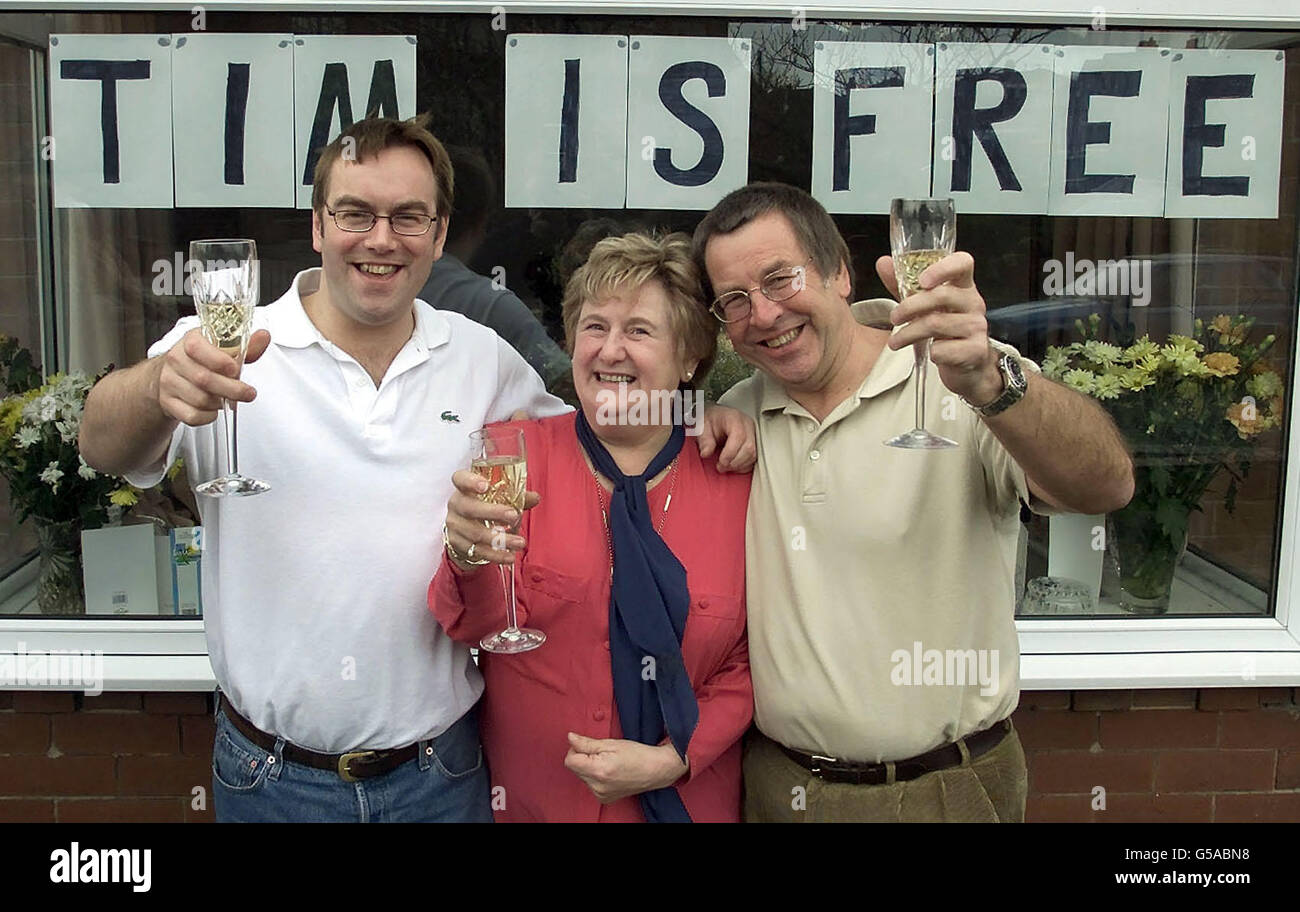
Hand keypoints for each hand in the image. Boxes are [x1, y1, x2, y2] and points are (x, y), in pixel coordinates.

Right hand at [156, 328, 271, 426]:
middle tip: (249, 393)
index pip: (197, 347)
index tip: (235, 369)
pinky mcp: (168, 402)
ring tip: (227, 398)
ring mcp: (169, 382)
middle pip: (203, 379)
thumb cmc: (204, 359)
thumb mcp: (224, 348)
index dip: (219, 360)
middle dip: (232, 389)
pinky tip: (214, 409)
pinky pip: (192, 416)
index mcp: (189, 341)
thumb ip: (246, 346)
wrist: (174, 374)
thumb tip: (264, 336)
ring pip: (200, 400)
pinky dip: (208, 416)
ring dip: (220, 402)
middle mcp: (176, 360)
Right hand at [444, 469, 539, 570]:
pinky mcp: (458, 544)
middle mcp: (456, 505)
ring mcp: (454, 525)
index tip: (486, 486)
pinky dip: (495, 555)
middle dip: (493, 512)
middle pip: (469, 508)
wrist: (465, 532)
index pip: (461, 479)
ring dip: (500, 539)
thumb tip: (535, 497)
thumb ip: (516, 496)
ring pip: (475, 533)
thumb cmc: (483, 507)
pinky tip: (510, 556)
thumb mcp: (497, 498)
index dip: (471, 481)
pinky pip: (477, 551)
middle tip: (514, 516)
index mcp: (464, 488)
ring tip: (520, 542)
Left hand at [563, 732, 687, 803]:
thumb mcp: (611, 743)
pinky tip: (610, 771)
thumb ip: (586, 743)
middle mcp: (598, 786)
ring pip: (582, 776)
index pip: (570, 760)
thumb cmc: (638, 754)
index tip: (588, 745)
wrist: (656, 770)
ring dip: (590, 767)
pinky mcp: (604, 798)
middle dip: (584, 758)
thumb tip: (570, 738)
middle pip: (575, 768)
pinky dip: (596, 776)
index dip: (576, 749)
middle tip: (603, 752)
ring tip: (608, 762)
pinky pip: (590, 784)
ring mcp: (601, 794)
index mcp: (599, 770)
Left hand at [696, 405, 756, 472]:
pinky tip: (733, 466)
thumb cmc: (711, 421)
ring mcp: (753, 434)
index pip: (739, 436)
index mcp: (734, 418)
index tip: (720, 462)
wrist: (717, 417)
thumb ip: (704, 440)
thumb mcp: (703, 427)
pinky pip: (754, 458)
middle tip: (721, 467)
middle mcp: (747, 425)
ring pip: (753, 455)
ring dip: (739, 466)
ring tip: (725, 467)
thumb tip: (706, 453)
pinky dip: (744, 466)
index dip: (730, 453)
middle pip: (749, 448)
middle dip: (734, 462)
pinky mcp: (755, 443)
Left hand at [877, 252, 1002, 406]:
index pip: (963, 263)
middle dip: (910, 307)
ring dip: (909, 333)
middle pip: (942, 295)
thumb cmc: (946, 330)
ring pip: (937, 324)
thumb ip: (905, 284)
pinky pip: (943, 349)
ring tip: (895, 341)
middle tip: (893, 318)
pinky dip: (930, 353)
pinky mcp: (975, 350)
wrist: (969, 366)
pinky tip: (928, 353)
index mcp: (964, 286)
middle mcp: (974, 302)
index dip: (943, 268)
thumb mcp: (926, 305)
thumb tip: (883, 263)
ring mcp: (977, 326)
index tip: (922, 280)